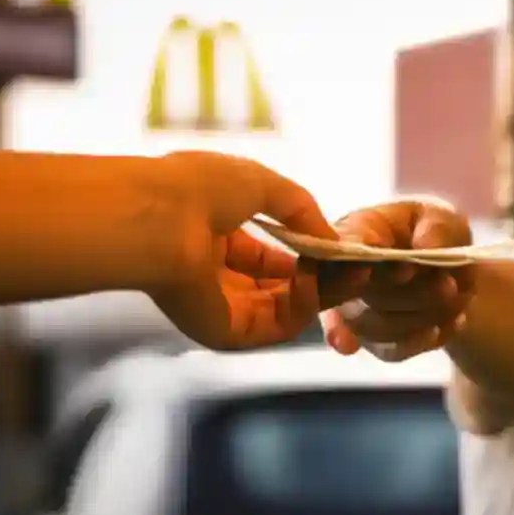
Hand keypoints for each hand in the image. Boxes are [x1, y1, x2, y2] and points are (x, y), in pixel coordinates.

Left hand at [148, 151, 364, 349]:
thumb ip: (301, 208)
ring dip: (320, 292)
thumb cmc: (198, 189)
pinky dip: (302, 307)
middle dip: (321, 277)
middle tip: (356, 269)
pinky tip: (315, 283)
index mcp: (214, 238)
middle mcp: (216, 275)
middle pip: (279, 287)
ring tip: (346, 274)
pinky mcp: (224, 332)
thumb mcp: (261, 182)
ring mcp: (219, 306)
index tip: (338, 250)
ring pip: (283, 310)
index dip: (305, 254)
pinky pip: (274, 327)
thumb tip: (332, 237)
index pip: (267, 257)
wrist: (158, 217)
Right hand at [320, 199, 474, 360]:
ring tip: (456, 300)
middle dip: (410, 294)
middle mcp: (343, 275)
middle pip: (362, 295)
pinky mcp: (372, 341)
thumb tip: (425, 247)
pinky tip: (453, 322)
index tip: (405, 269)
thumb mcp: (442, 219)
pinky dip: (424, 340)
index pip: (343, 251)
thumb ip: (436, 228)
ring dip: (422, 317)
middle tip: (448, 285)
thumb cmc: (433, 234)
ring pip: (377, 327)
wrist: (448, 270)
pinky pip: (391, 351)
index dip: (364, 265)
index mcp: (354, 233)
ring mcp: (353, 312)